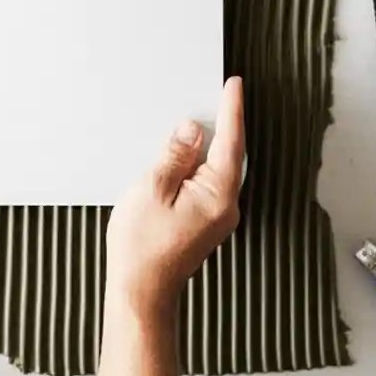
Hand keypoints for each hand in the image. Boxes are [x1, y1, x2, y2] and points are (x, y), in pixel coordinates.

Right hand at [104, 77, 244, 319]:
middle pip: (228, 154)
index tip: (234, 84)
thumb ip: (174, 156)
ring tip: (195, 124)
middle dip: (222, 125)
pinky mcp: (205, 223)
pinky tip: (183, 160)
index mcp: (217, 194)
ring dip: (207, 146)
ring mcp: (217, 217)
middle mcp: (226, 206)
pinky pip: (207, 183)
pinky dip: (198, 166)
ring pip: (217, 170)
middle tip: (218, 95)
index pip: (229, 141)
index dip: (231, 110)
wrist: (141, 290)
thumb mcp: (152, 189)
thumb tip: (191, 129)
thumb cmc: (142, 246)